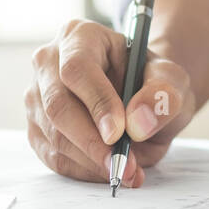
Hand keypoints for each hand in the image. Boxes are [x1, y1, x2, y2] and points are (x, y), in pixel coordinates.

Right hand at [24, 19, 194, 185]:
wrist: (142, 98)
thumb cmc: (152, 82)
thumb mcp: (171, 80)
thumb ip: (162, 95)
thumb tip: (137, 123)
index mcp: (79, 36)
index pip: (77, 68)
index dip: (96, 102)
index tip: (118, 133)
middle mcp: (48, 62)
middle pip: (57, 105)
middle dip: (93, 142)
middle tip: (126, 164)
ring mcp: (37, 96)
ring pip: (53, 136)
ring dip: (91, 162)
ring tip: (129, 170)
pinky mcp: (36, 128)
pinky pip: (53, 157)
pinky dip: (84, 171)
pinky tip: (110, 171)